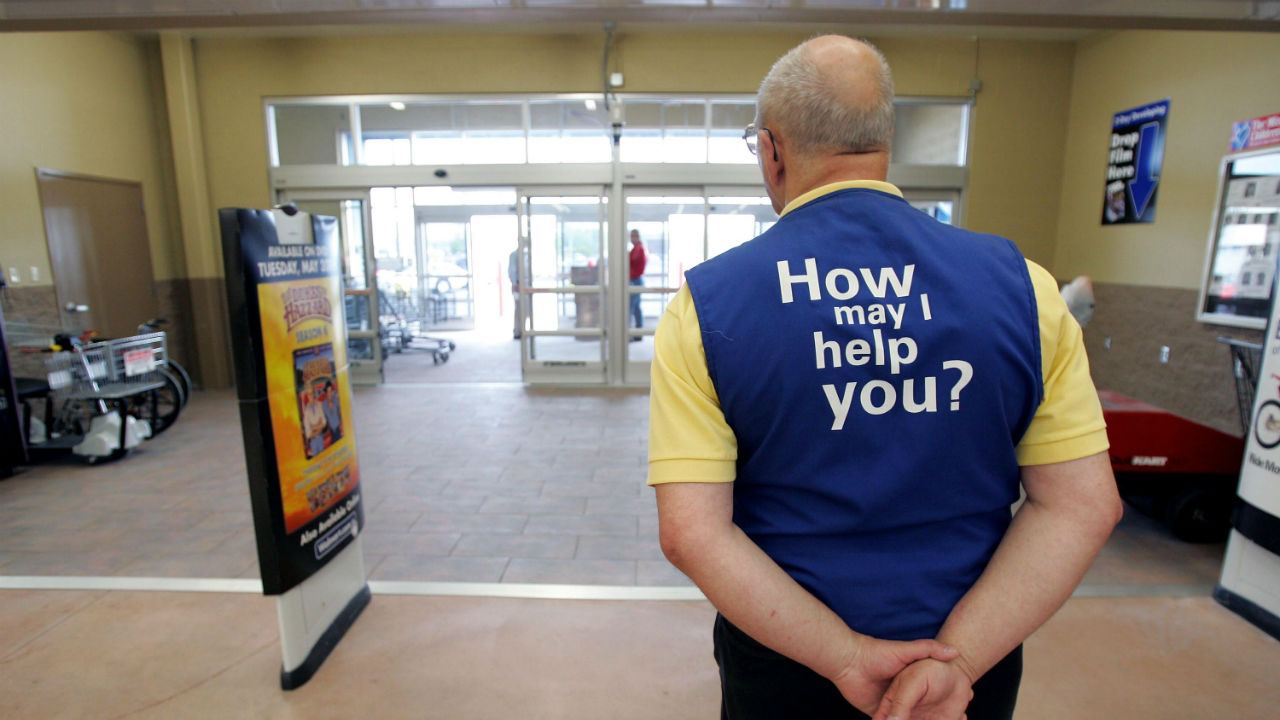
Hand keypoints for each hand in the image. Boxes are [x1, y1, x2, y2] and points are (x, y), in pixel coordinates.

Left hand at [827, 638, 958, 714]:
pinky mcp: (878, 714)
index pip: (934, 695)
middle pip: (923, 712)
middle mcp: (903, 695)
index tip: (964, 712)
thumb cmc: (877, 653)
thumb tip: (955, 652)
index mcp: (912, 682)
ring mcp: (891, 706)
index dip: (948, 704)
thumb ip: (929, 649)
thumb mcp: (906, 650)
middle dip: (936, 718)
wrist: (848, 661)